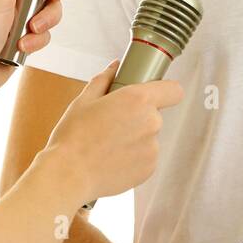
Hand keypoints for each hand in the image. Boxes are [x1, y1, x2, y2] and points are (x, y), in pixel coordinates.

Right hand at [44, 64, 184, 201]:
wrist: (68, 175)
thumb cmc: (73, 137)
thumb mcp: (84, 101)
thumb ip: (104, 80)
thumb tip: (115, 67)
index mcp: (138, 100)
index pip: (174, 90)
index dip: (165, 91)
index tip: (153, 95)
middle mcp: (152, 122)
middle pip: (155, 114)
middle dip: (138, 117)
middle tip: (112, 124)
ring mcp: (153, 147)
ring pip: (149, 137)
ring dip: (135, 138)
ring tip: (108, 146)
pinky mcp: (150, 168)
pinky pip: (146, 156)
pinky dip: (133, 157)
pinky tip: (112, 160)